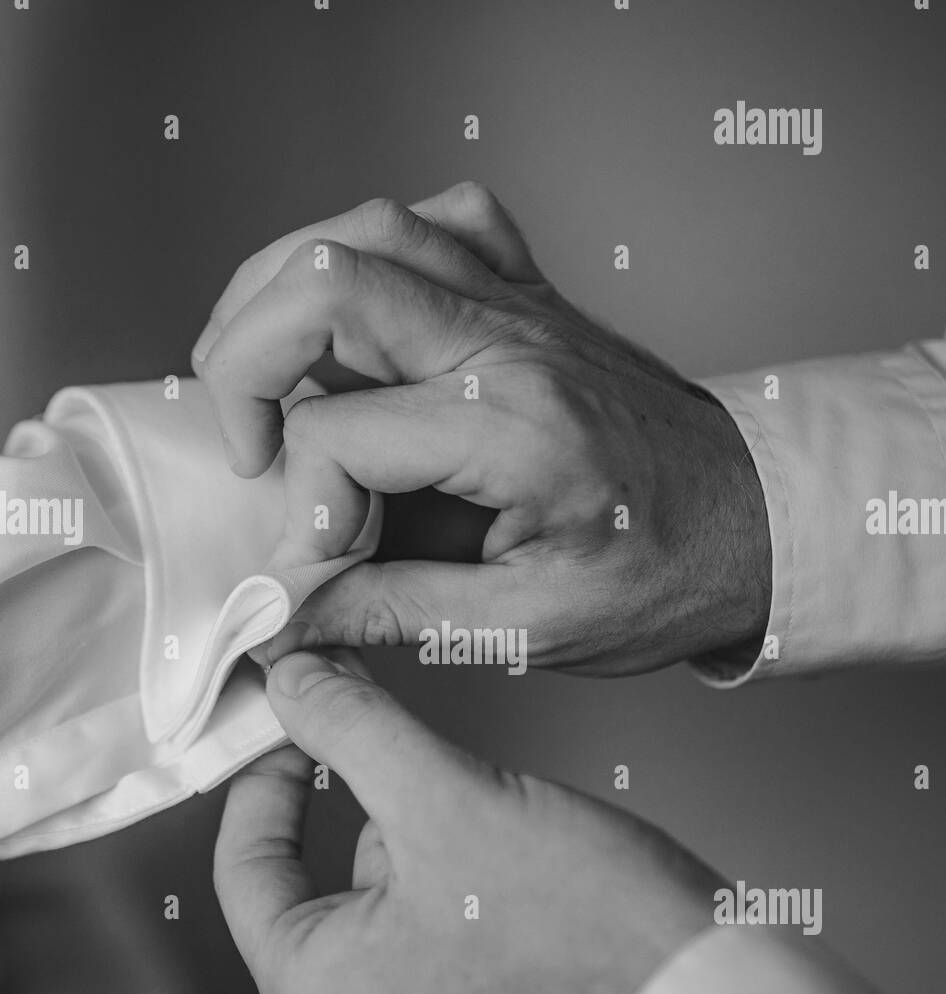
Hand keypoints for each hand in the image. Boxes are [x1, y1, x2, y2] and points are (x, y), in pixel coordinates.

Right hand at [193, 182, 770, 674]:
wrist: (756, 527)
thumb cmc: (664, 577)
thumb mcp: (527, 628)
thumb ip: (394, 612)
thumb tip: (291, 614)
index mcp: (514, 428)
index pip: (342, 435)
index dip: (300, 510)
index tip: (317, 566)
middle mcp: (513, 342)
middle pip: (329, 281)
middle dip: (245, 359)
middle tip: (248, 445)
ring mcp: (525, 306)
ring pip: (371, 229)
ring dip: (287, 289)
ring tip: (261, 369)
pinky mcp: (536, 299)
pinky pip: (444, 223)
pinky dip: (381, 251)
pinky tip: (366, 317)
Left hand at [213, 651, 717, 993]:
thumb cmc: (584, 934)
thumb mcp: (448, 796)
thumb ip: (353, 726)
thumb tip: (292, 680)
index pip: (244, 865)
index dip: (266, 772)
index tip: (299, 718)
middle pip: (328, 887)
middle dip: (380, 813)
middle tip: (430, 760)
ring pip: (395, 912)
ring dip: (437, 851)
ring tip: (513, 838)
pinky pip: (446, 950)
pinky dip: (475, 898)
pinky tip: (537, 882)